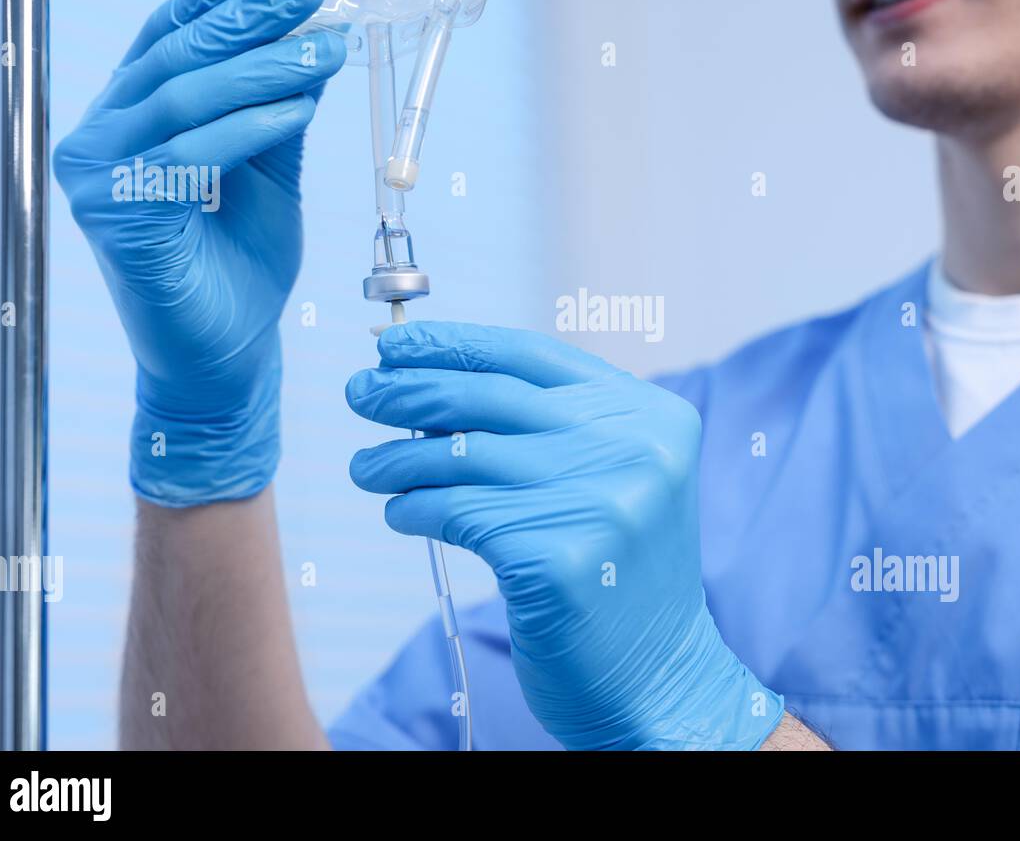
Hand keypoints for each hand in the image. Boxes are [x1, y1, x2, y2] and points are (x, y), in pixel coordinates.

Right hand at [53, 0, 345, 506]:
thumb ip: (279, 111)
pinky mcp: (115, 214)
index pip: (172, 39)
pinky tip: (299, 105)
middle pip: (178, 56)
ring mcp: (99, 174)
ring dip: (263, 66)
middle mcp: (104, 135)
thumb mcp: (272, 172)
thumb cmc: (244, 265)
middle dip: (249, 15)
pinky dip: (248, 126)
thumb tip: (312, 40)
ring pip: (184, 97)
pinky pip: (189, 155)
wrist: (229, 355)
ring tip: (324, 45)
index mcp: (135, 118)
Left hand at [346, 322, 783, 749]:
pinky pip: (455, 514)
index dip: (454, 344)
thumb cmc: (617, 570)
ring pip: (462, 456)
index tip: (396, 346)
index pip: (532, 355)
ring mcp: (598, 501)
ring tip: (366, 467)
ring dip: (397, 458)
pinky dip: (413, 509)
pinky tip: (400, 513)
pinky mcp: (558, 560)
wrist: (660, 674)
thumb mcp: (606, 476)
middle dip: (409, 389)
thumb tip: (431, 382)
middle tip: (359, 392)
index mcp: (649, 414)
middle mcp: (632, 448)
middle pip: (490, 396)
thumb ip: (545, 427)